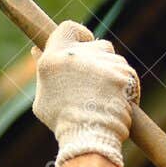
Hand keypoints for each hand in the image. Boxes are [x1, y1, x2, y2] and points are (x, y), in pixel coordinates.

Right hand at [31, 20, 140, 166]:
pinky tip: (119, 102)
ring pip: (115, 60)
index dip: (80, 34)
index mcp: (52, 59)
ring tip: (106, 98)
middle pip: (98, 45)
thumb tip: (38, 51)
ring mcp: (100, 63)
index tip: (85, 42)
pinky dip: (127, 87)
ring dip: (114, 74)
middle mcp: (75, 56)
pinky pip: (128, 74)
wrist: (87, 138)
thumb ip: (44, 71)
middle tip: (98, 80)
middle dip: (101, 59)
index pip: (68, 28)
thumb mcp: (43, 98)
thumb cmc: (63, 122)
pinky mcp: (121, 74)